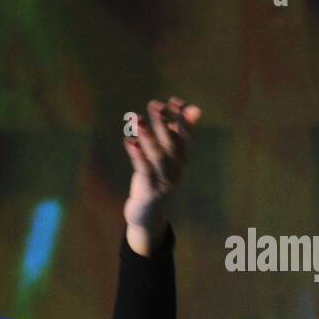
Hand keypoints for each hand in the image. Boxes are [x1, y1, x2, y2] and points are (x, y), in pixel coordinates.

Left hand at [123, 96, 201, 252]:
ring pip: (157, 155)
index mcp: (182, 159)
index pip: (186, 135)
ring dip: (148, 136)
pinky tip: (129, 141)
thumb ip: (174, 134)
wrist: (148, 216)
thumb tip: (190, 109)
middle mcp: (177, 169)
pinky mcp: (150, 192)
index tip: (175, 101)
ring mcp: (165, 181)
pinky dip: (137, 154)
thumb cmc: (155, 180)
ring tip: (137, 120)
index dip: (182, 118)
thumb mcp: (165, 157)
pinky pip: (144, 170)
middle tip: (154, 105)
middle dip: (163, 123)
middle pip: (171, 143)